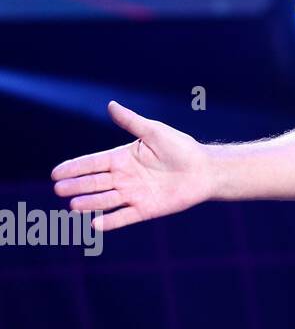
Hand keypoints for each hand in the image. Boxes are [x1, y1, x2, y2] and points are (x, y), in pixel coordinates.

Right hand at [51, 101, 214, 231]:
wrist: (206, 169)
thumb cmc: (182, 148)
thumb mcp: (154, 132)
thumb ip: (131, 122)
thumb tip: (111, 104)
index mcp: (123, 158)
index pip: (92, 163)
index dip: (74, 168)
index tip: (55, 172)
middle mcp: (124, 177)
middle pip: (94, 183)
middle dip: (76, 186)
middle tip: (59, 189)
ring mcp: (133, 194)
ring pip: (105, 200)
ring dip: (90, 203)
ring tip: (73, 206)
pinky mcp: (146, 209)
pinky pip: (124, 217)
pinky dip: (110, 221)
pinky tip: (96, 224)